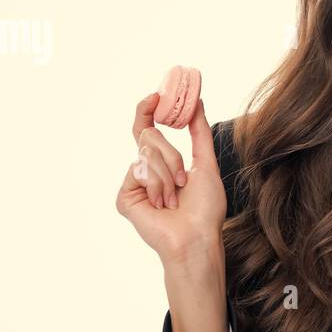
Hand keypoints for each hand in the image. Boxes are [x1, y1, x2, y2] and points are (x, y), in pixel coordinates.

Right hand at [116, 89, 227, 265]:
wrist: (197, 236)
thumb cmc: (205, 209)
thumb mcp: (206, 163)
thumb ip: (199, 132)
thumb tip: (196, 103)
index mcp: (162, 163)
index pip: (148, 128)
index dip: (147, 110)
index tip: (156, 95)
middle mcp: (145, 171)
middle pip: (148, 136)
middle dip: (171, 155)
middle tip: (184, 179)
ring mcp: (133, 183)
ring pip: (146, 152)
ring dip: (169, 173)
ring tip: (175, 198)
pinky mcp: (125, 197)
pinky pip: (138, 170)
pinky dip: (157, 185)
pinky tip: (162, 205)